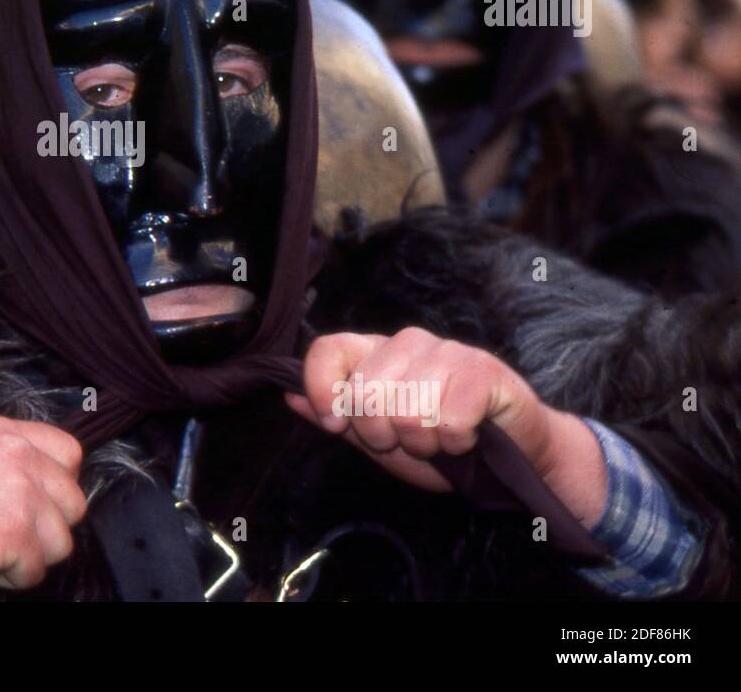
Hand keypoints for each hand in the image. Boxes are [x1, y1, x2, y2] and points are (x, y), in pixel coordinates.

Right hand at [0, 415, 86, 599]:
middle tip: (9, 537)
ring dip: (32, 556)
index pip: (69, 452)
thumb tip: (44, 486)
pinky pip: (38, 570)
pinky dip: (13, 579)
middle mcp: (18, 455)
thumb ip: (6, 459)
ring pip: (62, 540)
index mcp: (4, 431)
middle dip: (47, 528)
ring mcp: (20, 493)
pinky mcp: (15, 534)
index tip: (36, 506)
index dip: (57, 486)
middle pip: (73, 501)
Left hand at [285, 329, 605, 525]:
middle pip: (365, 392)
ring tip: (439, 439)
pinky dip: (456, 442)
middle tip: (409, 440)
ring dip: (424, 443)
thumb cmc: (440, 447)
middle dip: (383, 434)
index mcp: (375, 354)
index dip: (323, 391)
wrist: (512, 457)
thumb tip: (288, 393)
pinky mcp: (483, 369)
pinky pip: (449, 418)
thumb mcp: (377, 439)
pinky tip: (467, 437)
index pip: (328, 349)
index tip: (337, 425)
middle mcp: (407, 343)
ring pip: (407, 410)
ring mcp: (447, 351)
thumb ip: (336, 417)